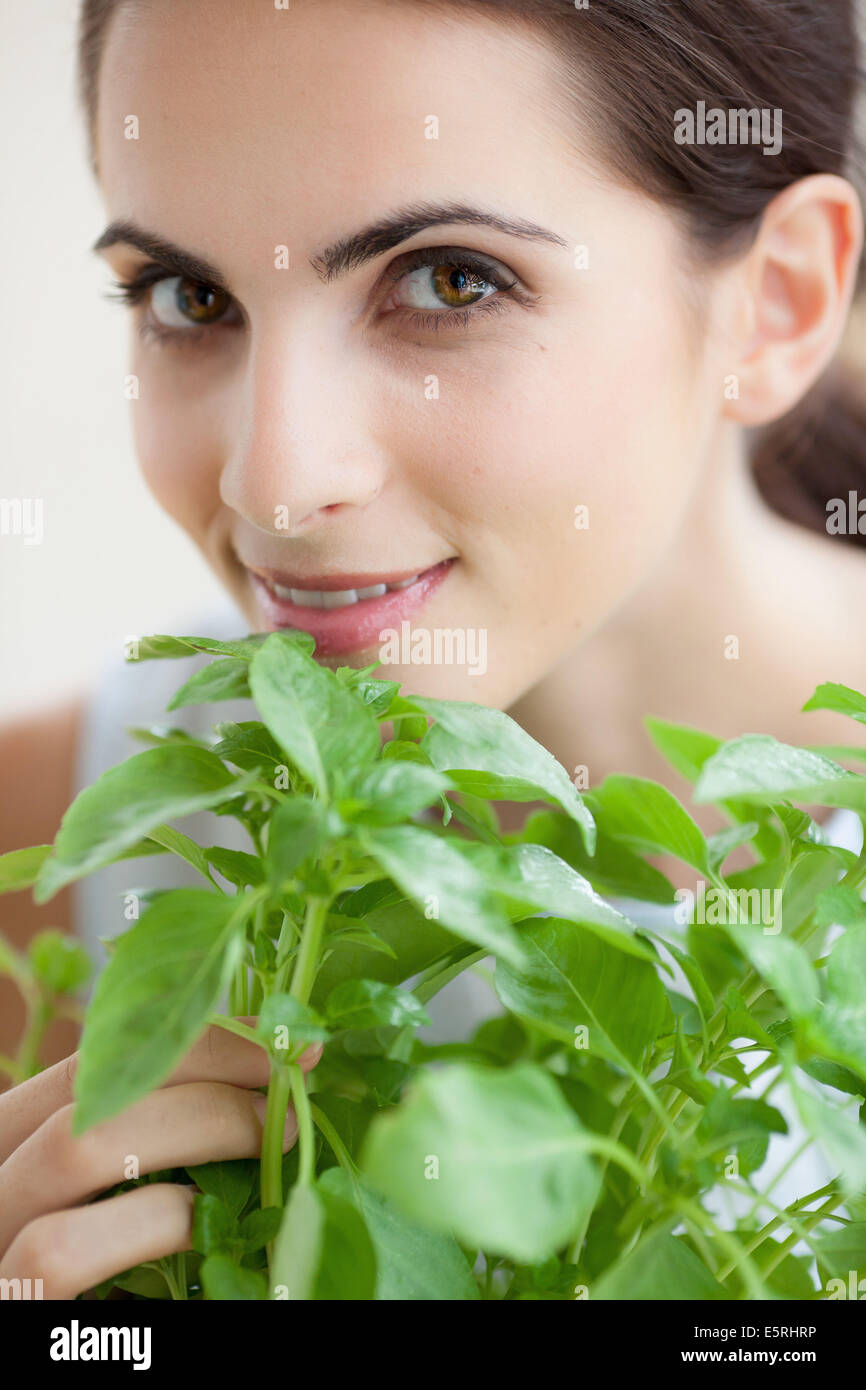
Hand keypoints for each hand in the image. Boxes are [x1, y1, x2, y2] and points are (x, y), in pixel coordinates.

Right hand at [0, 1019, 320, 1298]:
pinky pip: (60, 1250)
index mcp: (17, 1144)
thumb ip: (159, 1153)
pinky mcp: (10, 1309)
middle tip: (290, 1090)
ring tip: (274, 1142)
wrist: (65, 1353)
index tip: (283, 1042)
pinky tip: (205, 1225)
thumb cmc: (110, 1294)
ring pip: (77, 1144)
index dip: (197, 1040)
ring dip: (197, 1126)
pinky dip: (149, 1222)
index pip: (99, 1059)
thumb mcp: (122, 1206)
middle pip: (92, 1083)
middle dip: (207, 1069)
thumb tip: (269, 1094)